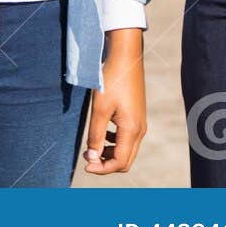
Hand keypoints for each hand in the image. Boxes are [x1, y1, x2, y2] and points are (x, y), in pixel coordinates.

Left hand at [84, 28, 145, 174]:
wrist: (126, 58)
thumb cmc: (111, 80)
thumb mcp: (99, 109)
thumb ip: (95, 135)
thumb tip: (92, 159)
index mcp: (132, 130)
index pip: (119, 162)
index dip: (102, 168)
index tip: (85, 165)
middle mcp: (140, 130)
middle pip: (125, 160)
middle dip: (106, 164)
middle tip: (87, 157)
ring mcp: (140, 124)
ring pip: (126, 151)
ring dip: (109, 154)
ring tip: (91, 146)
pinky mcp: (137, 117)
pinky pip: (127, 139)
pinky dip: (114, 143)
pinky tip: (102, 133)